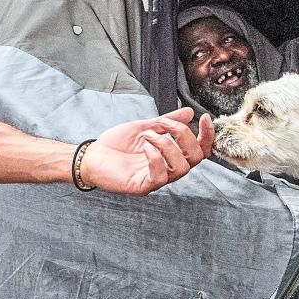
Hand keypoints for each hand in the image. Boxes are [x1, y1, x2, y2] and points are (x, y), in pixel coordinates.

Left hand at [78, 108, 213, 193]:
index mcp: (170, 155)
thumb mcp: (144, 127)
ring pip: (182, 168)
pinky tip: (144, 147)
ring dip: (168, 145)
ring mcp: (156, 179)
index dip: (207, 135)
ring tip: (148, 135)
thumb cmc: (116, 145)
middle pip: (196, 159)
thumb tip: (189, 112)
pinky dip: (156, 157)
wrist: (91, 156)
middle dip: (185, 136)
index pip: (200, 150)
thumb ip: (166, 122)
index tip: (204, 117)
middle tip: (164, 124)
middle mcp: (167, 169)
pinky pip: (160, 177)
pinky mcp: (142, 186)